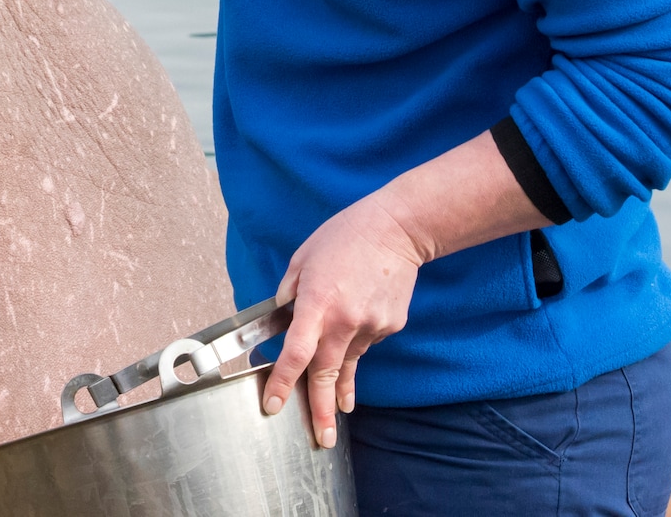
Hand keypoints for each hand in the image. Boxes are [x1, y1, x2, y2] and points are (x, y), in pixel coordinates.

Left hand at [263, 194, 425, 449]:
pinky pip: (365, 342)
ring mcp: (371, 325)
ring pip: (348, 362)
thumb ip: (289, 292)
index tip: (273, 404)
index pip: (296, 352)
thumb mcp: (303, 258)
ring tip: (336, 411)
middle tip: (320, 439)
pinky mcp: (389, 326)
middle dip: (321, 410)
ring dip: (340, 386)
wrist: (397, 230)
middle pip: (326, 373)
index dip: (283, 381)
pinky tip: (356, 326)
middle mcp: (344, 320)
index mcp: (317, 302)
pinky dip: (356, 342)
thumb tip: (283, 318)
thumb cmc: (344, 237)